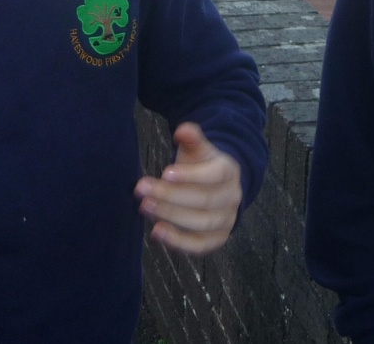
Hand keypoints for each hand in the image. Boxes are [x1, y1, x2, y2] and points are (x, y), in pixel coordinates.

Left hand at [133, 122, 242, 254]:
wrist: (220, 187)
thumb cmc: (203, 165)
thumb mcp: (199, 149)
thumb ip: (192, 139)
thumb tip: (183, 129)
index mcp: (228, 171)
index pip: (214, 174)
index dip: (190, 175)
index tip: (165, 173)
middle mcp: (231, 198)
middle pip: (203, 200)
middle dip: (170, 195)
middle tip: (142, 189)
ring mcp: (226, 221)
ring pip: (201, 223)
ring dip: (171, 216)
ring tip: (145, 207)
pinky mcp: (217, 239)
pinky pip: (200, 245)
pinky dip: (179, 242)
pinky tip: (156, 232)